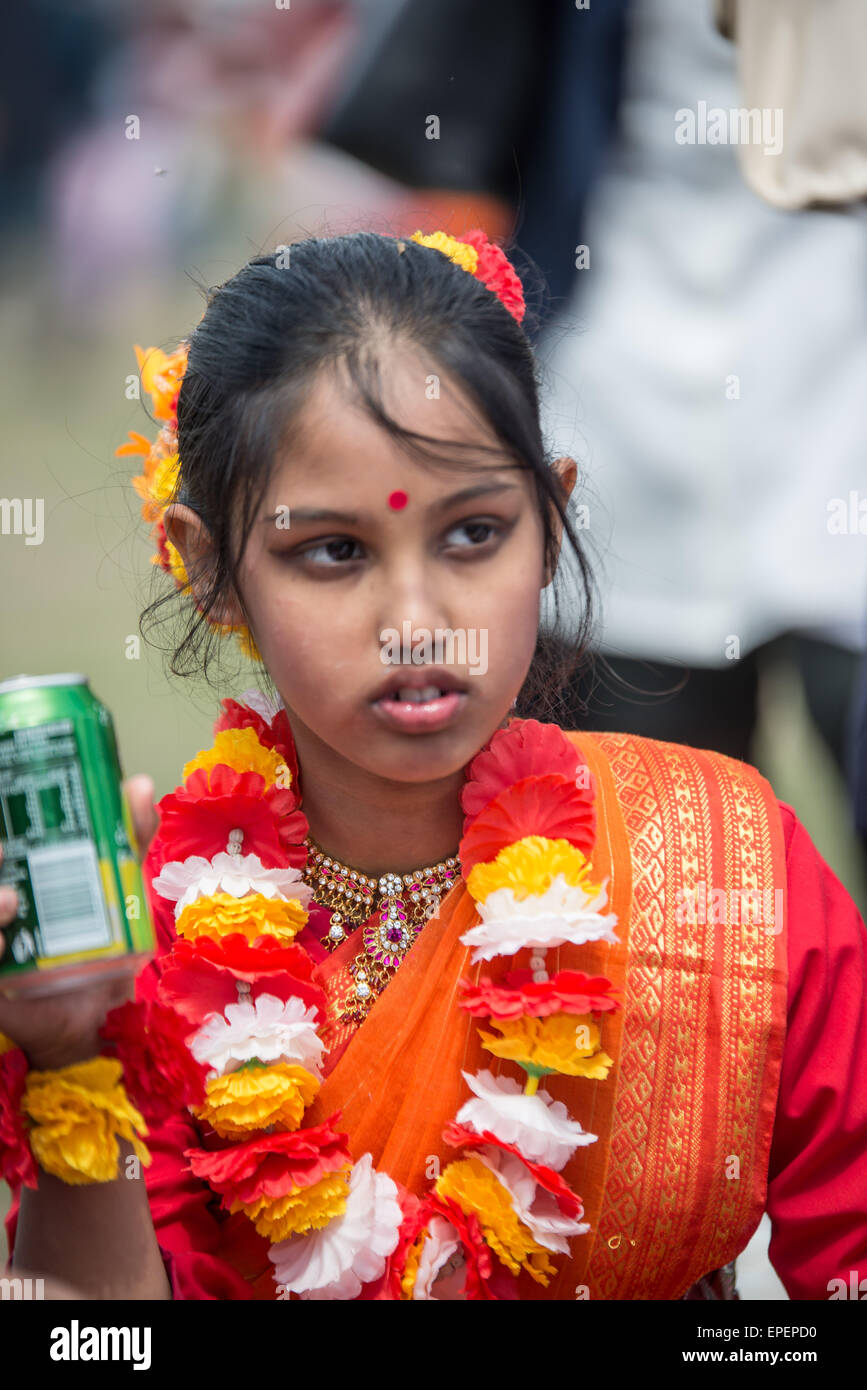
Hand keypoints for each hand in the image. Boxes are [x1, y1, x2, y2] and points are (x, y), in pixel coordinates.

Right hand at [0, 775, 157, 1067]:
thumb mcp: (119, 887)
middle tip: (1, 848)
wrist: (101, 1021)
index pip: (1, 846)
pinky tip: (2, 944)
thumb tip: (139, 786)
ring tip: (9, 900)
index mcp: (14, 879)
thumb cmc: (100, 947)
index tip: (5, 795)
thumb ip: (127, 838)